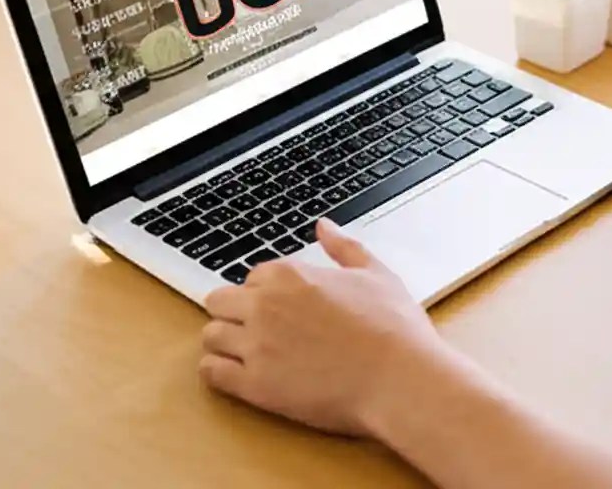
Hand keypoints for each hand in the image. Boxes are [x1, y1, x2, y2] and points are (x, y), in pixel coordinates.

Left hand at [199, 219, 447, 434]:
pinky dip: (218, 373)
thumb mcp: (376, 274)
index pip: (254, 276)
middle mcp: (265, 305)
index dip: (268, 293)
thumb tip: (324, 226)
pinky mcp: (254, 385)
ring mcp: (256, 345)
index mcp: (290, 275)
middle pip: (219, 301)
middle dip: (235, 313)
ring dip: (225, 343)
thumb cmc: (395, 328)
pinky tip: (240, 375)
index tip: (285, 309)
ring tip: (250, 355)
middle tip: (261, 331)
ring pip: (210, 336)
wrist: (400, 379)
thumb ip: (344, 247)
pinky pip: (211, 373)